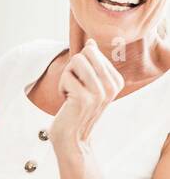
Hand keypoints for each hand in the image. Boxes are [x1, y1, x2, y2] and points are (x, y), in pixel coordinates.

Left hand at [49, 40, 122, 154]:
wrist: (72, 137)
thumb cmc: (76, 108)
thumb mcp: (88, 83)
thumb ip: (91, 62)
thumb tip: (91, 42)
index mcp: (116, 80)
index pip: (92, 51)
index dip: (79, 65)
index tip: (83, 84)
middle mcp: (112, 85)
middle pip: (84, 53)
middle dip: (72, 68)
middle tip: (74, 86)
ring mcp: (100, 92)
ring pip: (76, 61)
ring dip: (66, 77)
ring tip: (71, 93)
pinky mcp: (85, 98)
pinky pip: (65, 77)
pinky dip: (61, 87)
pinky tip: (68, 102)